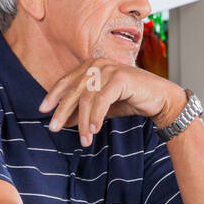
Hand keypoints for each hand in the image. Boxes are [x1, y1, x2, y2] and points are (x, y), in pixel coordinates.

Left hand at [39, 58, 187, 145]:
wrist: (160, 99)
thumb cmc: (131, 100)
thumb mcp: (102, 107)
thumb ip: (83, 110)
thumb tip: (64, 120)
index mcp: (91, 66)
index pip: (66, 81)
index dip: (54, 95)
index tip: (43, 110)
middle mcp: (98, 64)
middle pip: (73, 90)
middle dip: (62, 111)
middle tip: (54, 128)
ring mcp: (109, 69)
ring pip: (87, 98)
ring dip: (84, 121)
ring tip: (84, 139)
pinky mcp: (120, 78)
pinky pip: (102, 100)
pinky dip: (96, 116)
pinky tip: (95, 130)